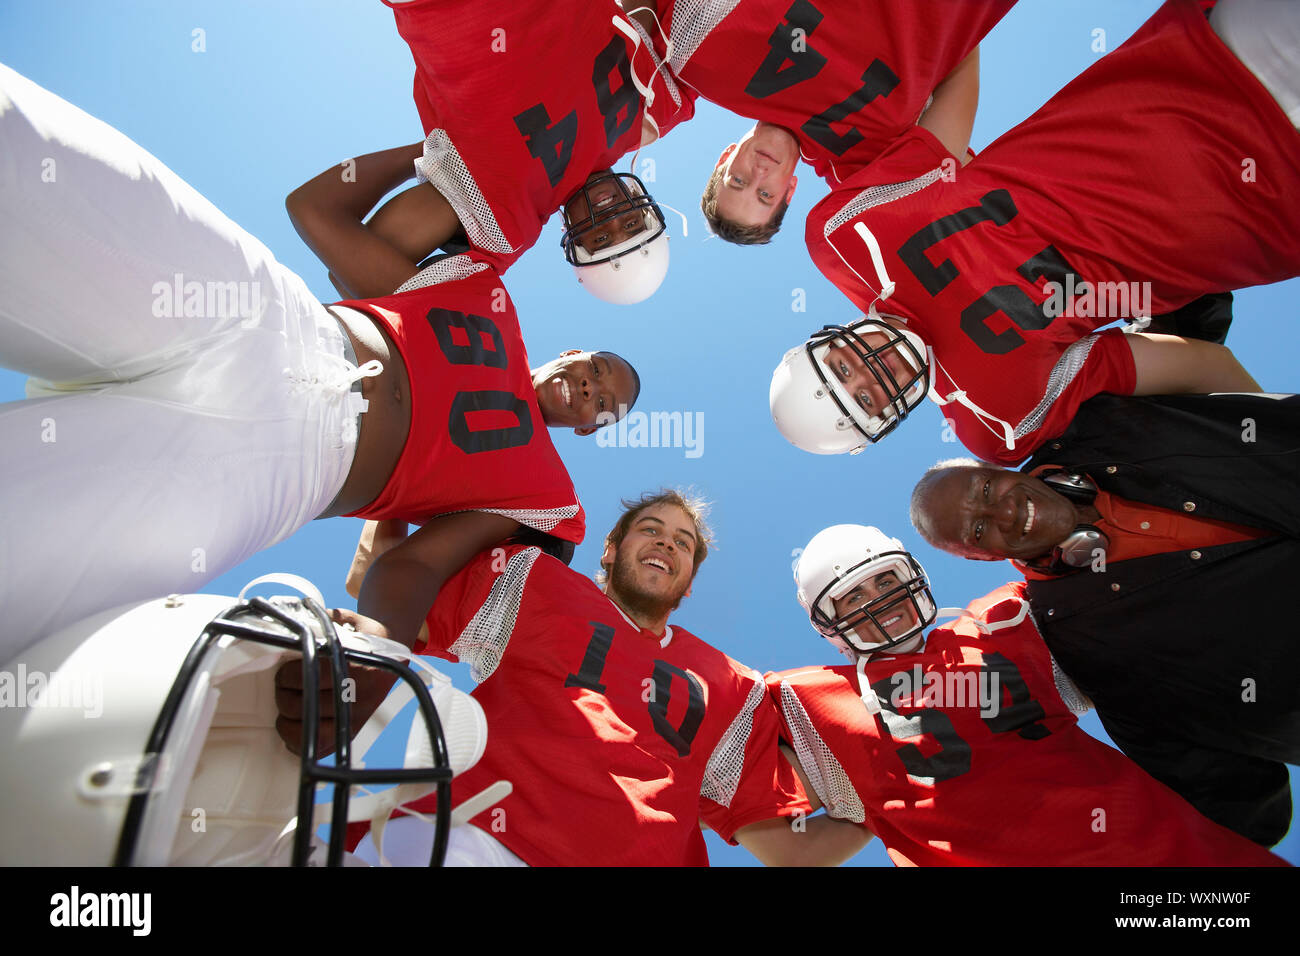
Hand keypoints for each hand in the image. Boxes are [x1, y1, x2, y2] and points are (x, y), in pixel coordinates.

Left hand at [273, 608, 399, 756]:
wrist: (394, 658)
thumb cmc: (366, 638)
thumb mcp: (349, 621)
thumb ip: (323, 620)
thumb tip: (292, 621)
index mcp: (357, 667)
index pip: (310, 676)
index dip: (287, 675)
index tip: (284, 671)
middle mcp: (358, 696)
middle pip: (302, 704)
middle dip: (283, 693)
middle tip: (283, 685)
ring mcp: (356, 717)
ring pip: (308, 730)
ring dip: (287, 720)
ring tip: (286, 707)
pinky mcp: (353, 731)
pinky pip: (321, 748)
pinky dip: (301, 742)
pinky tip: (295, 727)